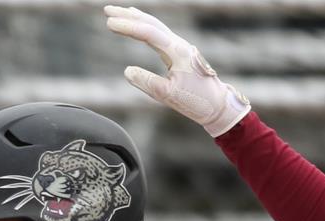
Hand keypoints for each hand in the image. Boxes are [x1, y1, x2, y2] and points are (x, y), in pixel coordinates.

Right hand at [105, 4, 251, 136]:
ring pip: (155, 26)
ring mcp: (179, 47)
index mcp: (176, 52)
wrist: (218, 105)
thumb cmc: (196, 101)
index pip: (148, 33)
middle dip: (128, 16)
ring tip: (118, 13)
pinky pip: (159, 34)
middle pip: (150, 23)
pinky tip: (139, 25)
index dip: (128, 27)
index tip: (109, 23)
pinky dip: (146, 26)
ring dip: (136, 18)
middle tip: (107, 10)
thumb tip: (127, 71)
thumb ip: (147, 82)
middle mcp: (178, 44)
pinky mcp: (179, 52)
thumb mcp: (168, 95)